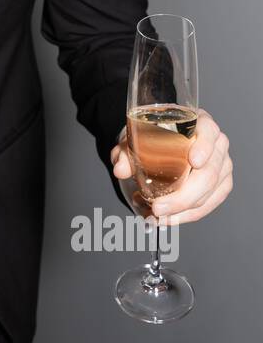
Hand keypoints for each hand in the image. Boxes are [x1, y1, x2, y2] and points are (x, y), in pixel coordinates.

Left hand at [111, 108, 233, 224]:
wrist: (156, 144)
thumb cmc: (151, 137)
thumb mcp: (134, 139)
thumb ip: (126, 152)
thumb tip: (121, 169)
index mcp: (198, 123)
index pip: (208, 131)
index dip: (204, 146)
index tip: (194, 160)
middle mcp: (215, 143)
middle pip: (208, 172)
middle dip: (183, 196)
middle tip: (158, 207)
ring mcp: (221, 165)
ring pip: (209, 193)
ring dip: (182, 210)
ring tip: (156, 215)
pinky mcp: (220, 184)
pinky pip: (208, 204)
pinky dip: (187, 215)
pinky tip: (169, 218)